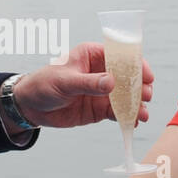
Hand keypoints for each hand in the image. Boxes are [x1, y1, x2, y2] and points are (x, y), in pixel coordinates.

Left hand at [14, 42, 153, 128]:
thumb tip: (112, 82)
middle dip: (140, 87)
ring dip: (137, 104)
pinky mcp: (100, 108)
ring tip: (143, 114)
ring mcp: (102, 91)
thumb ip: (89, 83)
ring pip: (126, 96)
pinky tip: (134, 122)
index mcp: (92, 55)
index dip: (137, 64)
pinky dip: (127, 117)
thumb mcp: (65, 82)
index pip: (121, 55)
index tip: (147, 76)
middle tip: (146, 97)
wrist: (30, 107)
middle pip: (128, 77)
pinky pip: (118, 112)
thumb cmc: (43, 84)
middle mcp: (101, 71)